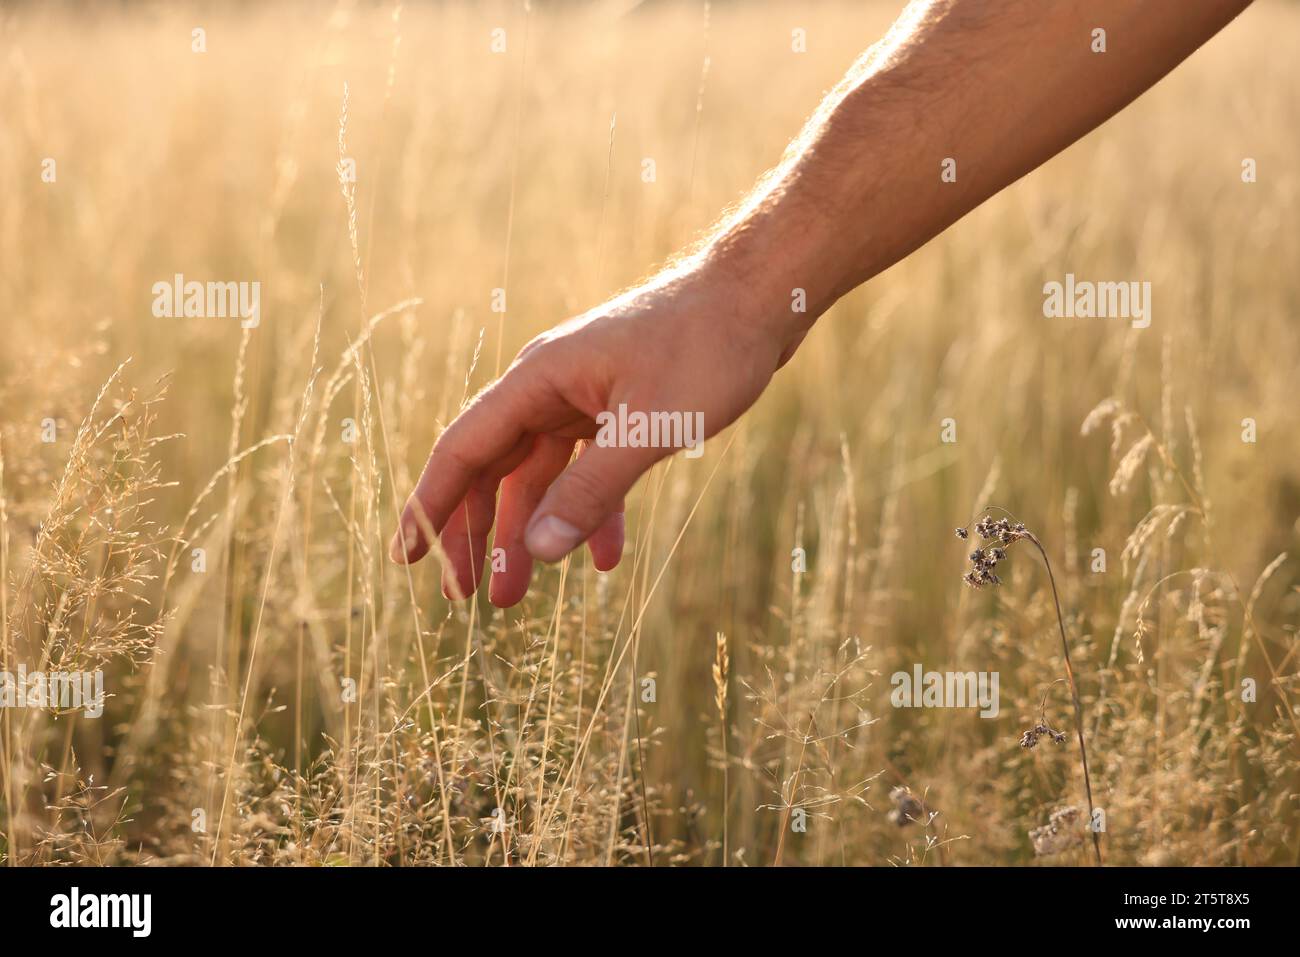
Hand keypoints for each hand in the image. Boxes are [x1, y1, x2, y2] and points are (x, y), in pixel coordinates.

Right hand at [389, 257, 790, 606]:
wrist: (762, 296)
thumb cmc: (708, 347)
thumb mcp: (651, 427)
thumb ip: (593, 489)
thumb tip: (538, 549)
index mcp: (539, 380)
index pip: (463, 449)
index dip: (430, 506)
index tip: (405, 559)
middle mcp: (549, 387)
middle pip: (492, 468)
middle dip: (475, 533)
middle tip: (464, 596)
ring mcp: (583, 395)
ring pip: (539, 475)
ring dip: (529, 531)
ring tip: (517, 594)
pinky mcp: (618, 405)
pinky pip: (587, 466)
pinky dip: (590, 509)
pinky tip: (604, 556)